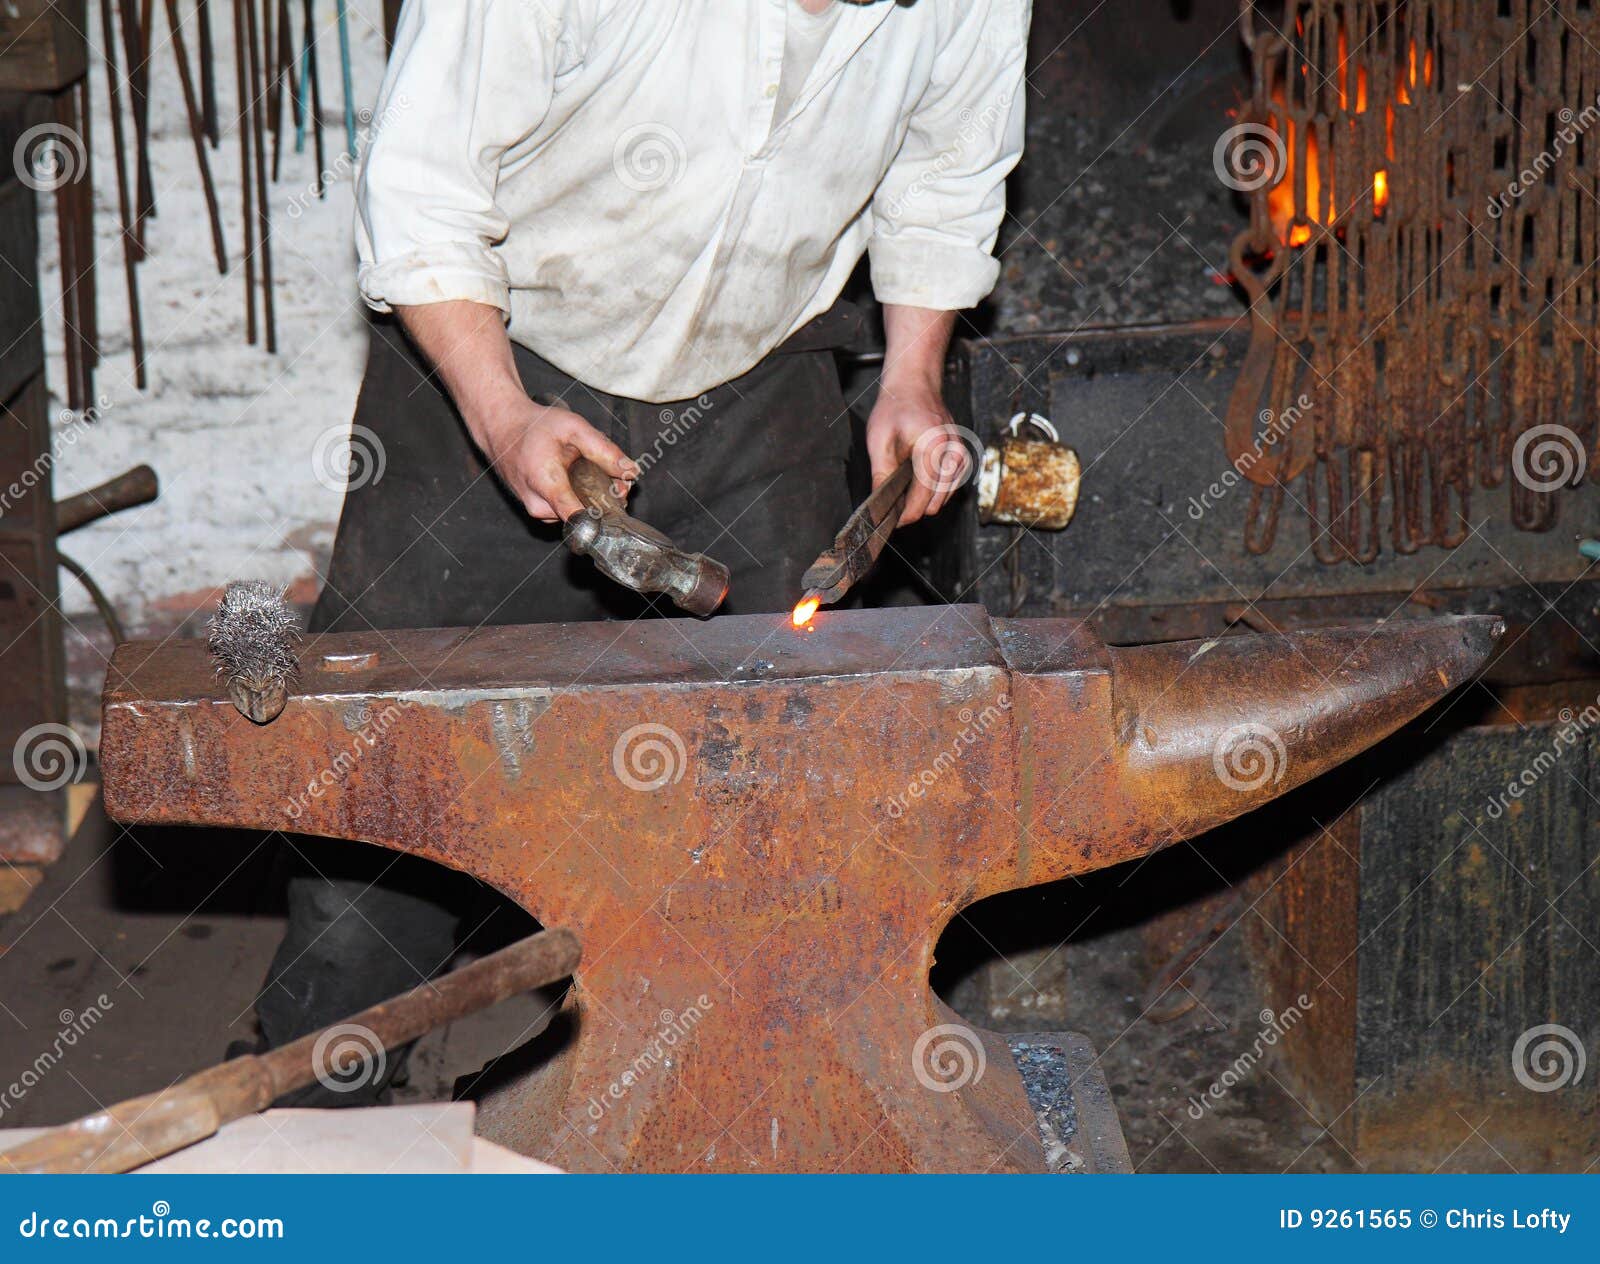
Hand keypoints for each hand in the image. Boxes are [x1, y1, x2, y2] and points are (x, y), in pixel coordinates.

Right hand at [468, 395, 636, 522]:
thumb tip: (630, 472)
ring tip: (584, 469)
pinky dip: (575, 496)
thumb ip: (603, 450)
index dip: (605, 515)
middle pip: (585, 514)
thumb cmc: (535, 426)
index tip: (618, 504)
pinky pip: (564, 510)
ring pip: (576, 512)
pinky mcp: (537, 511)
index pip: (578, 519)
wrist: (502, 427)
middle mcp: (539, 506)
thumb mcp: (573, 427)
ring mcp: (536, 512)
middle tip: (609, 473)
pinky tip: (572, 476)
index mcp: (547, 485)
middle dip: (603, 496)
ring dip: (589, 495)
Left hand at [865, 380, 969, 525]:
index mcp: (934, 446)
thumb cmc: (896, 407)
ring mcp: (962, 455)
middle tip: (892, 502)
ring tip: (902, 487)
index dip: (906, 514)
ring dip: (924, 500)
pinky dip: (933, 491)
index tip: (893, 521)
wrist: (915, 385)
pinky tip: (917, 482)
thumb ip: (881, 474)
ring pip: (944, 498)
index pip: (923, 495)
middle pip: (935, 502)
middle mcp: (954, 452)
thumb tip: (880, 505)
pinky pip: (950, 488)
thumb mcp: (879, 440)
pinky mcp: (963, 458)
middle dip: (914, 507)